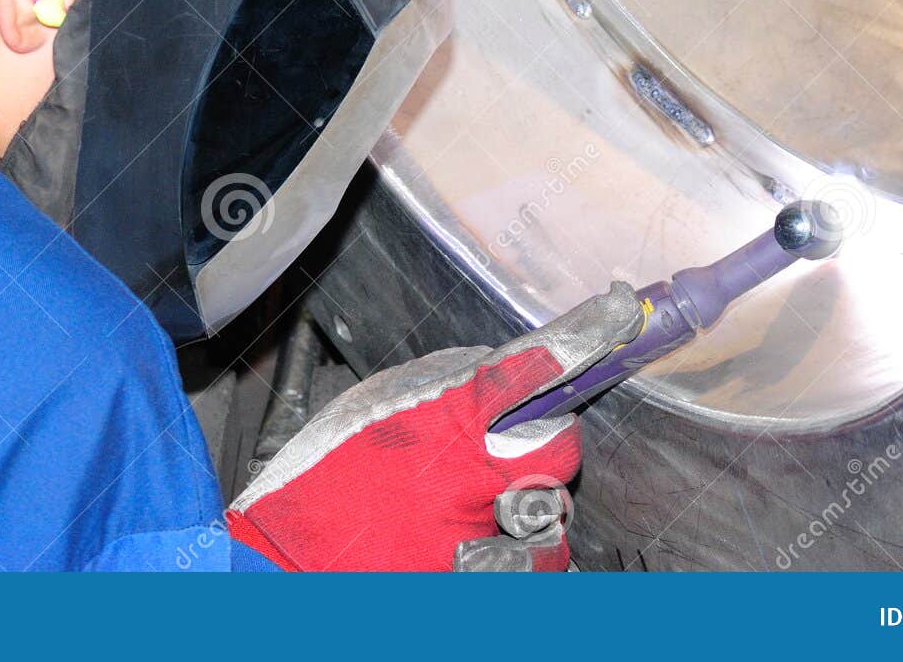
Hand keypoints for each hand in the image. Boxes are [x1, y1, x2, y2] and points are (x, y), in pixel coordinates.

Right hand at [225, 283, 643, 570]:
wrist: (283, 571)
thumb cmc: (316, 488)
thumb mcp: (366, 411)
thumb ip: (436, 389)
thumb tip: (493, 372)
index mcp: (441, 422)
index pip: (529, 367)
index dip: (582, 337)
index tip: (619, 314)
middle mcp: (470, 479)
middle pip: (560, 448)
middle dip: (546, 449)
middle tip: (511, 458)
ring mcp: (480, 541)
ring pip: (553, 521)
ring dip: (531, 519)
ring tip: (482, 523)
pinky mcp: (478, 589)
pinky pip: (534, 576)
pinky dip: (517, 567)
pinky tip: (479, 561)